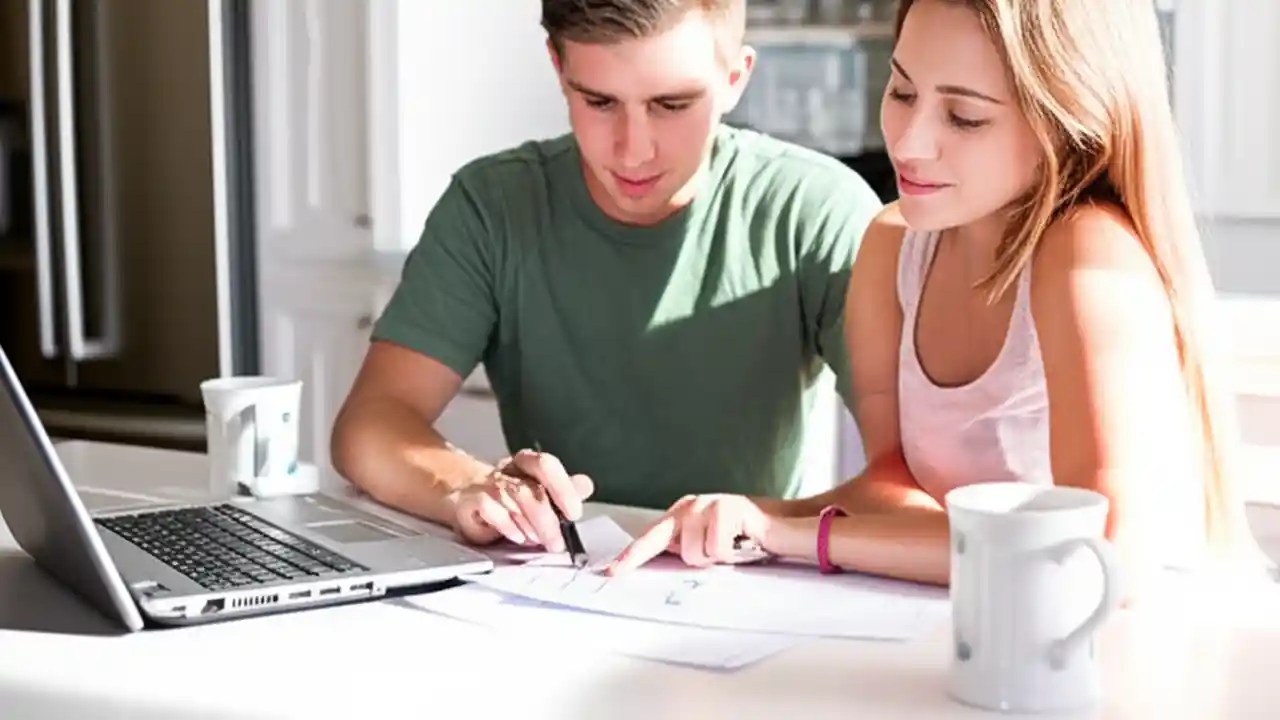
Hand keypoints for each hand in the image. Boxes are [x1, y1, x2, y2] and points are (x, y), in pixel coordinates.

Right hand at [449, 449, 593, 549]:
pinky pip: (488, 506)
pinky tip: (516, 536)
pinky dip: (505, 524)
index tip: (573, 513)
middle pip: (531, 488)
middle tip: (557, 542)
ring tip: (538, 541)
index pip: (546, 465)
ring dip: (529, 524)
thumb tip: (584, 486)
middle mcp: (508, 472)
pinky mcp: (468, 501)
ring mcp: (487, 485)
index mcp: (527, 466)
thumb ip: (564, 491)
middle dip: (547, 518)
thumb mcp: (539, 495)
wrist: (467, 500)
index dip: (563, 487)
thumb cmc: (508, 500)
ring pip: (512, 498)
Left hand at [606, 494, 772, 574]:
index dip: (631, 557)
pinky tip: (742, 542)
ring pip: (696, 552)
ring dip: (717, 558)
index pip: (650, 538)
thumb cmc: (741, 539)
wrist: (780, 525)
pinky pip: (717, 548)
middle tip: (719, 554)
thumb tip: (655, 566)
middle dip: (697, 558)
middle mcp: (690, 506)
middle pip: (675, 548)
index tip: (612, 573)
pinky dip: (732, 553)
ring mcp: (709, 503)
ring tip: (732, 547)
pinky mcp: (729, 506)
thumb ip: (683, 549)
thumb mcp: (706, 545)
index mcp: (680, 515)